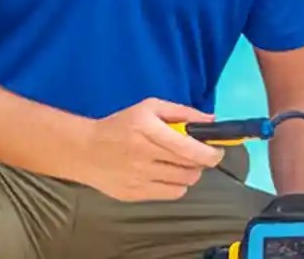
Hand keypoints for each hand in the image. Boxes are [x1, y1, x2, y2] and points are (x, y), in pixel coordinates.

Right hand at [79, 97, 224, 201]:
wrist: (85, 150)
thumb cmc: (121, 125)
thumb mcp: (150, 108)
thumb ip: (182, 112)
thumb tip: (211, 121)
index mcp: (148, 130)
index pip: (189, 149)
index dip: (210, 152)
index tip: (218, 150)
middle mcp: (144, 155)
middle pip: (190, 167)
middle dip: (201, 161)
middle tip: (197, 154)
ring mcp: (139, 178)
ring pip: (184, 182)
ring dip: (190, 173)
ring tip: (180, 163)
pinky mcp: (135, 194)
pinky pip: (171, 194)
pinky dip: (177, 185)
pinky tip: (167, 175)